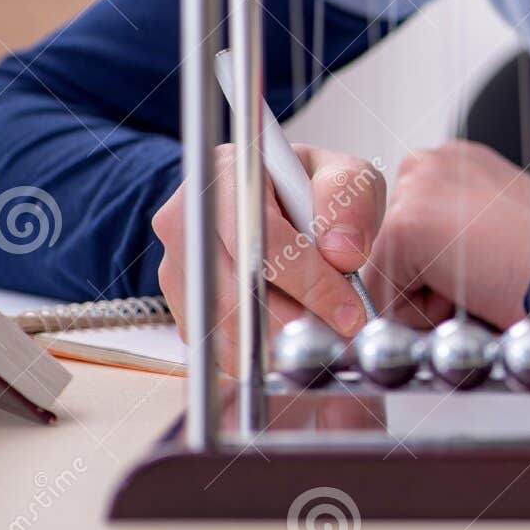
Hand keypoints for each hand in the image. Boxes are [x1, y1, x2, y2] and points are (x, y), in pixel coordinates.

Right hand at [151, 143, 385, 371]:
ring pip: (223, 326)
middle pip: (236, 291)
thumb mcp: (345, 175)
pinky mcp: (183, 303)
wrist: (275, 202)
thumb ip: (350, 200)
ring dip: (278, 344)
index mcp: (226, 173)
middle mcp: (189, 218)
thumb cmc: (310, 189)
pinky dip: (259, 356)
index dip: (308, 281)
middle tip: (339, 334)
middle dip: (295, 321)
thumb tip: (342, 252)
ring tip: (321, 339)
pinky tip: (292, 345)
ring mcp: (178, 264)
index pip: (261, 239)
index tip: (347, 310)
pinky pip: (215, 346)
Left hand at [365, 140, 529, 331]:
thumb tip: (426, 283)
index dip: (443, 274)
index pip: (411, 236)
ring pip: (388, 281)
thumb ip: (459, 243)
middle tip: (489, 278)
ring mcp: (416, 189)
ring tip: (488, 283)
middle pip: (389, 254)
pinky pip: (390, 305)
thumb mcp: (503, 236)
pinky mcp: (405, 227)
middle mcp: (432, 163)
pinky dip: (430, 319)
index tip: (490, 269)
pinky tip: (478, 290)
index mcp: (458, 164)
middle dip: (429, 285)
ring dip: (432, 303)